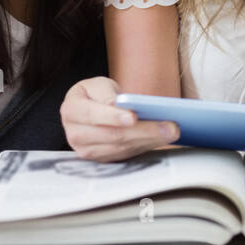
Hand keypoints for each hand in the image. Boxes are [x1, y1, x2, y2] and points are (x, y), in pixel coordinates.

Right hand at [60, 77, 179, 161]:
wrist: (90, 109)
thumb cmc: (95, 94)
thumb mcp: (97, 85)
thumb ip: (106, 93)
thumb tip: (118, 105)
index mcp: (71, 110)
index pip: (93, 115)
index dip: (113, 117)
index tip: (134, 116)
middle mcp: (75, 134)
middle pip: (113, 135)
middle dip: (144, 130)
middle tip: (170, 126)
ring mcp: (88, 150)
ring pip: (122, 147)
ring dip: (150, 140)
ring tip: (173, 132)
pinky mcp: (102, 159)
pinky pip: (127, 154)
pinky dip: (147, 146)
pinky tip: (164, 139)